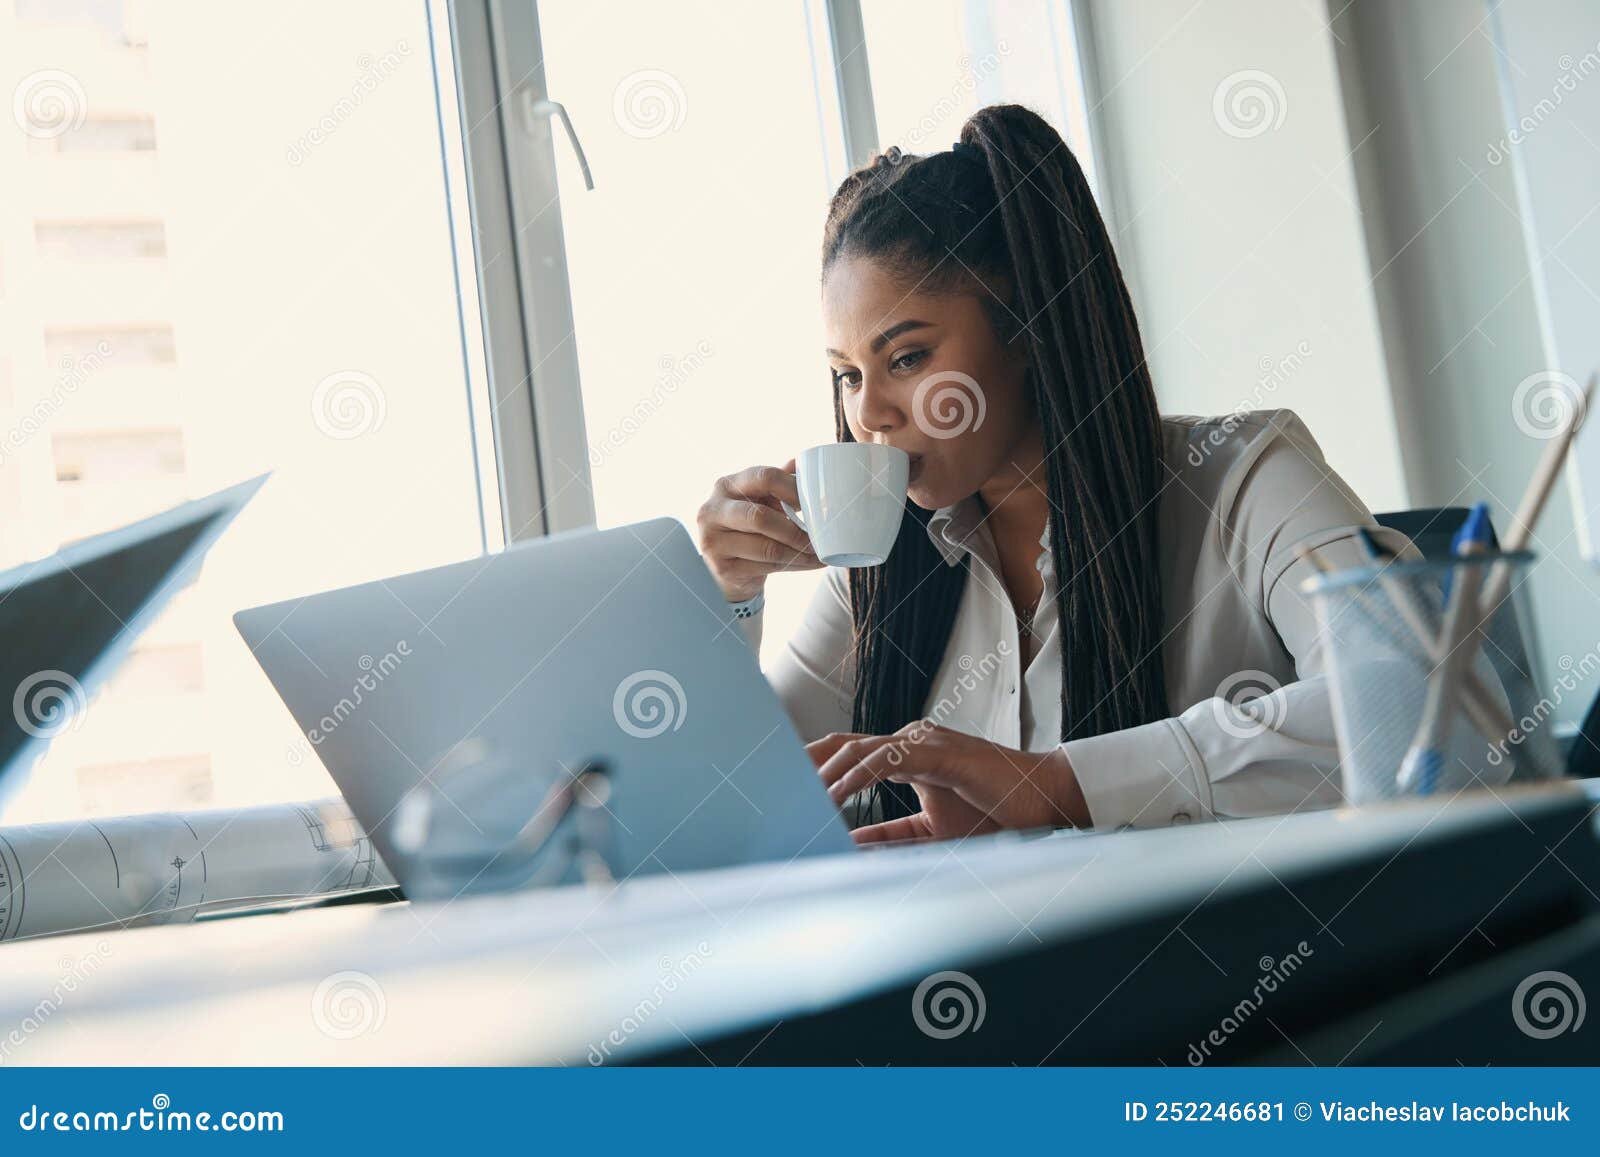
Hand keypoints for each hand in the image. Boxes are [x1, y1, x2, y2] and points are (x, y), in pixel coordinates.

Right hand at [696, 461, 820, 601]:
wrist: (725, 565)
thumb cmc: (748, 525)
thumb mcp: (759, 499)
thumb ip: (778, 481)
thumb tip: (802, 461)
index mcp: (726, 485)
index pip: (763, 477)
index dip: (793, 488)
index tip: (815, 502)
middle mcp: (713, 510)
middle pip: (760, 517)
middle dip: (795, 530)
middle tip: (820, 537)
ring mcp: (714, 541)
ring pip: (767, 547)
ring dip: (799, 552)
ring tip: (819, 553)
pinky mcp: (722, 568)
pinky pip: (766, 568)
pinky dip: (794, 566)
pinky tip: (808, 563)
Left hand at [807, 723, 1089, 844]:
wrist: (1044, 801)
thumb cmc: (995, 813)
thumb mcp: (931, 831)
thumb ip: (891, 835)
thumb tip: (850, 845)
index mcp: (907, 754)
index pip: (849, 753)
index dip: (815, 767)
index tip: (784, 787)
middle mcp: (911, 741)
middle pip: (843, 744)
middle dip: (806, 763)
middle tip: (773, 784)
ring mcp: (925, 742)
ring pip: (859, 750)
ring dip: (825, 775)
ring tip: (797, 797)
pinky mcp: (939, 753)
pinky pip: (887, 760)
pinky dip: (857, 777)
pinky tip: (836, 795)